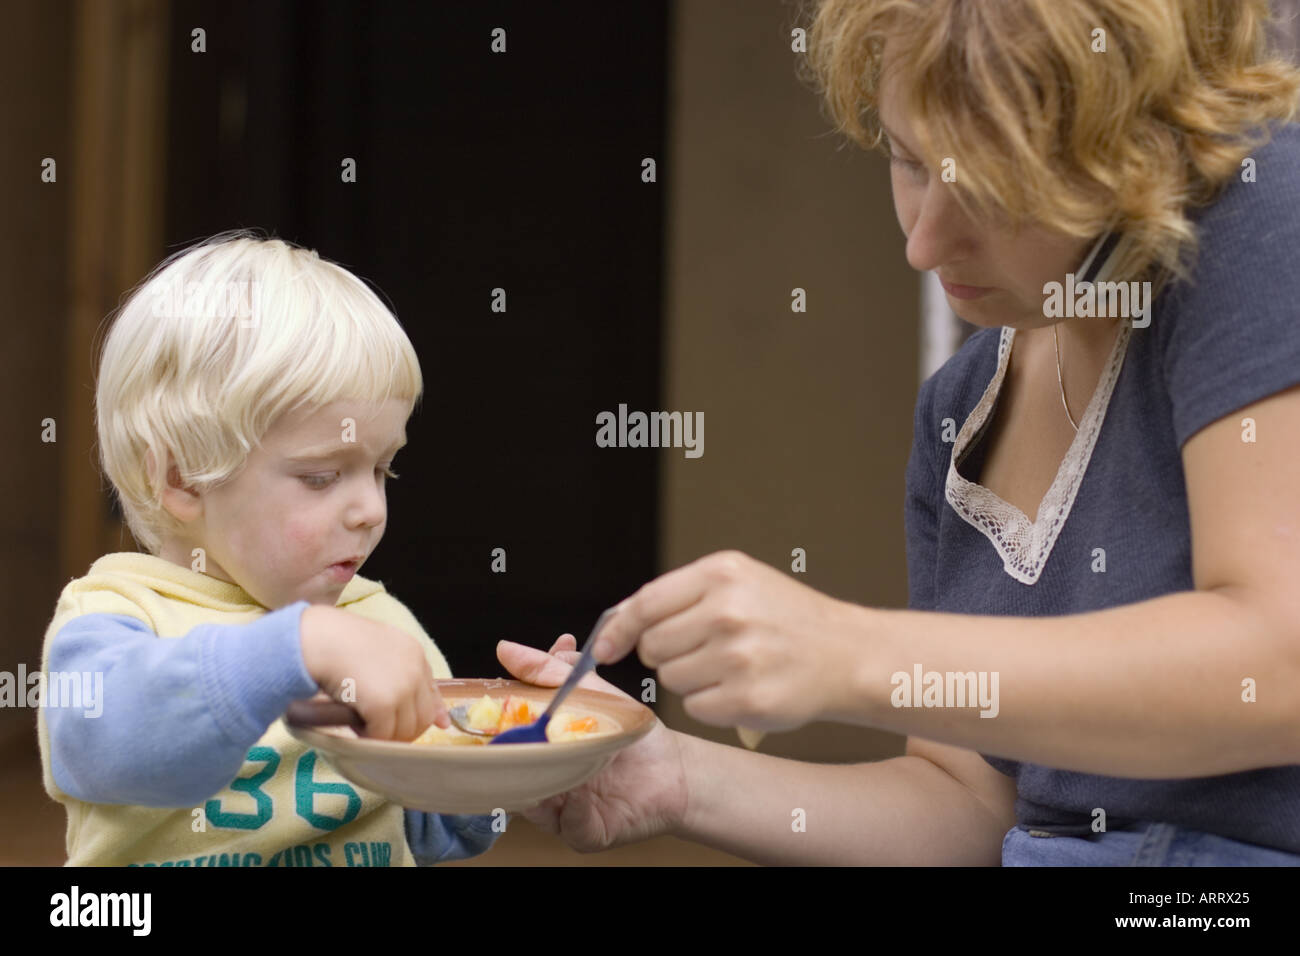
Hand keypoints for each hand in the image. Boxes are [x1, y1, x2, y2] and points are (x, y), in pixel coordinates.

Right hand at [299, 605, 449, 740]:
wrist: (318, 638)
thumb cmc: (338, 640)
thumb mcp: (376, 648)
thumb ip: (396, 670)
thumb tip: (421, 698)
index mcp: (414, 653)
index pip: (432, 692)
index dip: (432, 711)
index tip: (436, 725)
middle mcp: (414, 670)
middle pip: (423, 716)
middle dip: (405, 729)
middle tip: (382, 731)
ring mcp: (402, 688)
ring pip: (405, 730)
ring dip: (386, 735)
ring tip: (364, 728)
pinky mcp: (384, 704)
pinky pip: (383, 735)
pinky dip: (370, 739)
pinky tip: (356, 730)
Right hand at [496, 634, 688, 851]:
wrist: (676, 770)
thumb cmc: (631, 733)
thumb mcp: (592, 692)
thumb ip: (550, 671)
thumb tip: (505, 649)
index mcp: (539, 746)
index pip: (506, 731)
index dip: (500, 713)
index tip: (500, 692)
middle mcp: (543, 778)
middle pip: (510, 770)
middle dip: (509, 752)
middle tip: (512, 733)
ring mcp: (561, 807)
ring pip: (533, 803)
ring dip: (539, 783)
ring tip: (550, 760)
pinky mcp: (583, 831)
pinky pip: (569, 826)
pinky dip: (574, 811)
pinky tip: (581, 794)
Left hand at [591, 550, 865, 731]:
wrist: (846, 653)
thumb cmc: (785, 618)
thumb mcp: (738, 582)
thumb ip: (679, 596)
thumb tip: (616, 623)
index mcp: (722, 574)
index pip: (645, 604)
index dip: (618, 630)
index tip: (605, 647)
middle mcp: (728, 611)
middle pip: (653, 646)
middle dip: (666, 653)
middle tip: (703, 650)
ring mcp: (738, 657)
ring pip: (671, 679)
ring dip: (690, 679)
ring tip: (730, 666)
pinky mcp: (746, 699)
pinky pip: (695, 707)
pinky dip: (710, 703)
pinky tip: (740, 687)